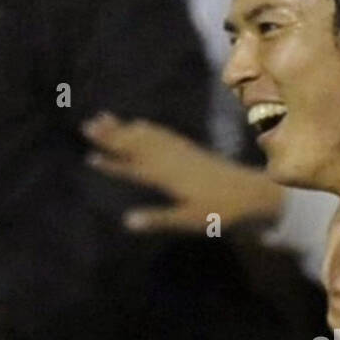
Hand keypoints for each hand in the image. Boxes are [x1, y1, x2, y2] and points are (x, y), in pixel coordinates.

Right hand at [81, 113, 281, 231]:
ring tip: (104, 118)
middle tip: (86, 124)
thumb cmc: (221, 211)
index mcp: (167, 176)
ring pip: (147, 136)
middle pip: (136, 145)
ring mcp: (181, 151)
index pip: (133, 168)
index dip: (112, 164)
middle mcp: (170, 159)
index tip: (90, 157)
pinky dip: (147, 128)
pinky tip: (140, 124)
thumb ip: (158, 219)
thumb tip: (127, 221)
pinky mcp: (191, 149)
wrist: (253, 192)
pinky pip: (163, 134)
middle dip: (111, 136)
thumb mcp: (189, 220)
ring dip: (125, 128)